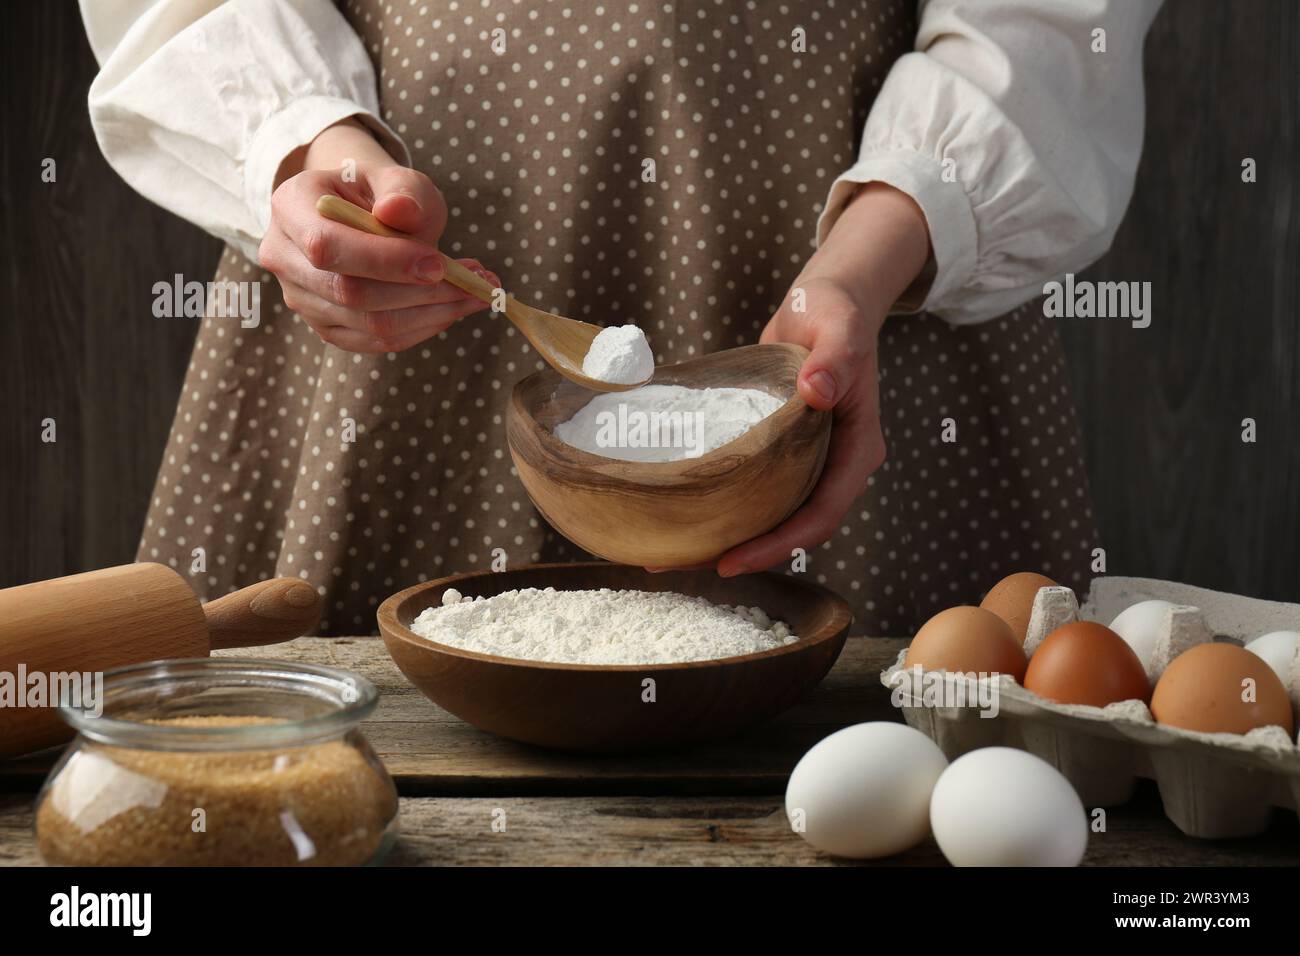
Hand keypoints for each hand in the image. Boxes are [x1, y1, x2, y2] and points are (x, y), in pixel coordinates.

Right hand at [258, 120, 495, 351]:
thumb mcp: (399, 180)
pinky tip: (451, 308)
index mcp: (291, 205)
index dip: (384, 260)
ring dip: (432, 313)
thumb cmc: (383, 195)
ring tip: (476, 292)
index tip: (439, 264)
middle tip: (476, 282)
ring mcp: (301, 298)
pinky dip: (422, 328)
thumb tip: (397, 212)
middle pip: (348, 293)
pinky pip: (376, 341)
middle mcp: (283, 256)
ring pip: (368, 323)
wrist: (367, 215)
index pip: (326, 245)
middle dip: (419, 292)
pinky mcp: (327, 327)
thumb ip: (403, 192)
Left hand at [715, 183, 931, 576]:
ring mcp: (808, 461)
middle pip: (794, 526)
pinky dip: (722, 504)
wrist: (821, 304)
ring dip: (727, 536)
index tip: (734, 561)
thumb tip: (817, 392)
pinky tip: (680, 510)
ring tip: (670, 553)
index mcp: (857, 449)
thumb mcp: (838, 327)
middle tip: (688, 566)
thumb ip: (832, 358)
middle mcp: (835, 465)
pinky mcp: (781, 454)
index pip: (823, 513)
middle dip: (747, 553)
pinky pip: (754, 489)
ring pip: (771, 514)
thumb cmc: (833, 311)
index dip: (781, 544)